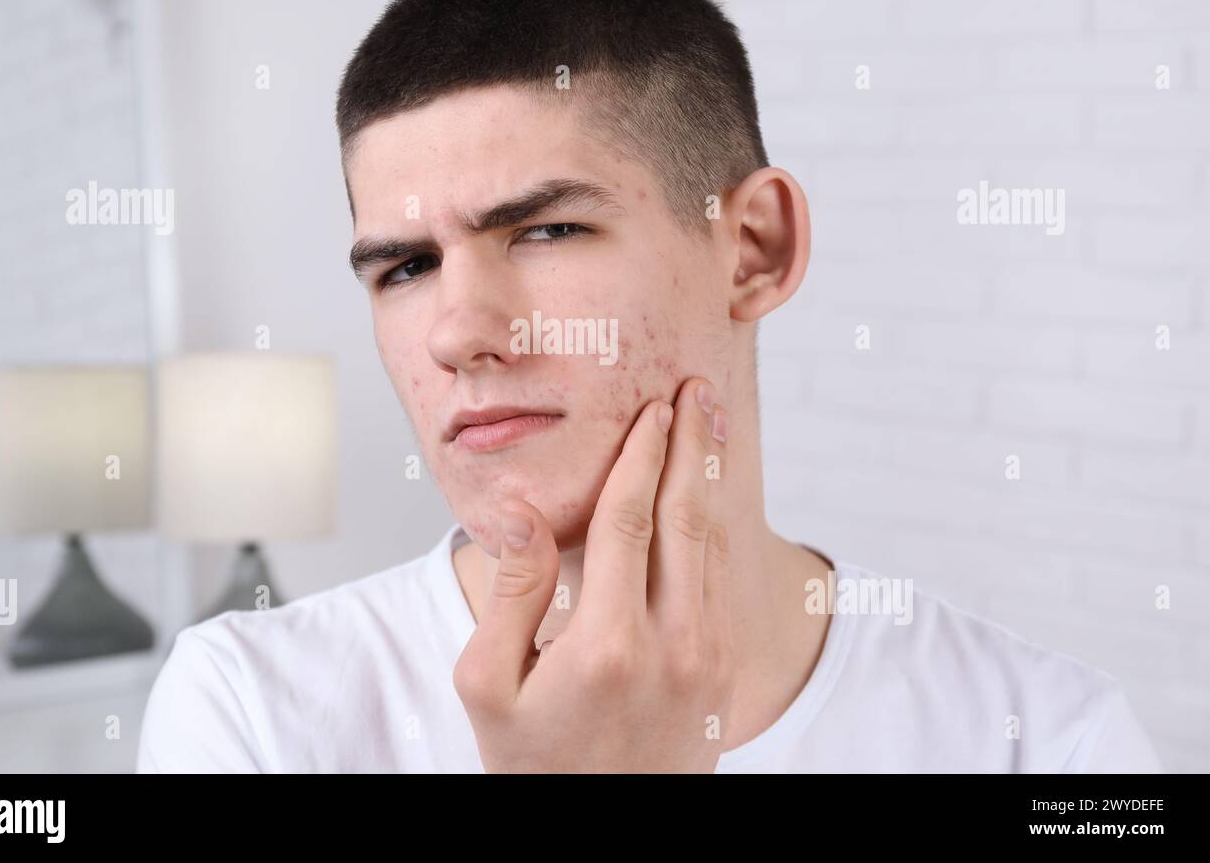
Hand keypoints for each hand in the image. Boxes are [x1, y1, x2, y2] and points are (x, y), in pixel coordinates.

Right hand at [453, 376, 733, 772]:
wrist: (595, 833)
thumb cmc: (530, 762)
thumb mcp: (488, 685)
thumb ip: (511, 594)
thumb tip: (524, 515)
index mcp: (607, 643)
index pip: (632, 521)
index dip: (643, 457)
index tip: (652, 409)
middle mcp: (671, 646)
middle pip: (689, 519)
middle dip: (693, 448)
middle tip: (698, 391)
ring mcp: (706, 661)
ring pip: (714, 548)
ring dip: (712, 481)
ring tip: (710, 428)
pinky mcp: (721, 675)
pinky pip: (722, 584)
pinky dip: (718, 529)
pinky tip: (710, 498)